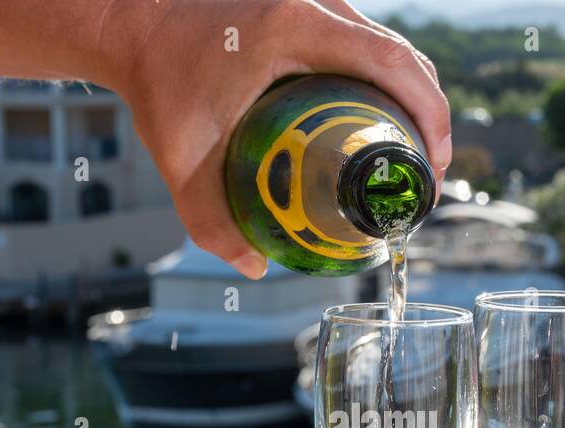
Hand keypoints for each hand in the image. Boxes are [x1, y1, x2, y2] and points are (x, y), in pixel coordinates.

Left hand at [101, 0, 449, 278]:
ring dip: (410, 99)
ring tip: (408, 157)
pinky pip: (365, 43)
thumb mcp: (182, 155)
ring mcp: (315, 1)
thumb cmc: (155, 79)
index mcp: (297, 28)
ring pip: (388, 48)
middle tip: (426, 176)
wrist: (130, 21)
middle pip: (404, 57)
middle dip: (429, 116)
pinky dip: (384, 82)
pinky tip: (377, 124)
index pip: (392, 65)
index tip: (434, 167)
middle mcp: (315, 4)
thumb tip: (253, 266)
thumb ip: (210, 217)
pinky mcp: (308, 8)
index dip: (429, 115)